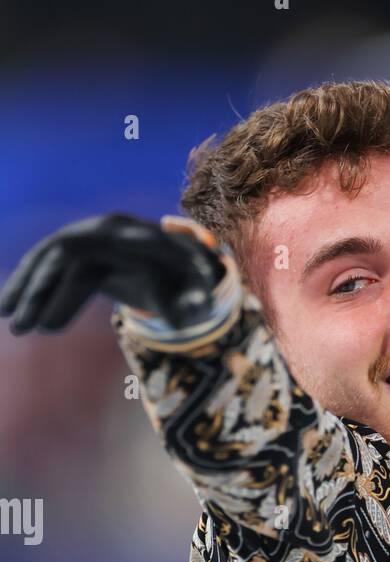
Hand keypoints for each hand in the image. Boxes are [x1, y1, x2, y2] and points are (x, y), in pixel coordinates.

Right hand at [0, 212, 223, 334]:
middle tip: (21, 329)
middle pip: (63, 255)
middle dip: (39, 293)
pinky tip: (7, 308)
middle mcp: (108, 228)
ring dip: (27, 290)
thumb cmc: (189, 282)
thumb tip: (184, 320)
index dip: (66, 295)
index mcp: (136, 237)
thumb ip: (192, 305)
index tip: (47, 328)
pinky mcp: (81, 243)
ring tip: (13, 325)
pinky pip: (48, 262)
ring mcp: (92, 232)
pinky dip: (28, 284)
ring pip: (49, 257)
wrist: (180, 257)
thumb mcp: (195, 295)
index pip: (95, 259)